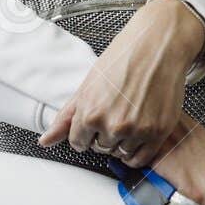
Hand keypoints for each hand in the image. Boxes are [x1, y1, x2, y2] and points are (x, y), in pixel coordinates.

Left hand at [37, 0, 204, 167]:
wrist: (157, 46)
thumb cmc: (123, 59)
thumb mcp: (87, 86)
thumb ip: (66, 118)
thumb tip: (45, 141)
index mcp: (90, 114)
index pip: (79, 143)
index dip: (85, 132)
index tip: (95, 121)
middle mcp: (113, 125)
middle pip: (100, 148)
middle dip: (104, 135)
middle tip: (116, 112)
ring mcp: (137, 130)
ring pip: (121, 153)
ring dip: (122, 142)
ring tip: (130, 116)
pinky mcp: (159, 132)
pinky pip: (141, 158)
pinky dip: (137, 152)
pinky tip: (138, 134)